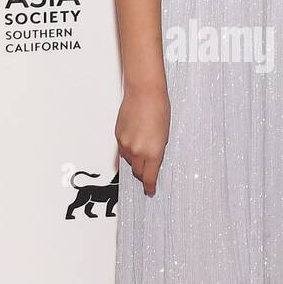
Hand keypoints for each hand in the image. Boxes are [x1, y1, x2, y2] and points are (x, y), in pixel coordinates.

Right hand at [115, 81, 170, 195]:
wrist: (144, 93)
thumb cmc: (159, 109)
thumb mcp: (164, 135)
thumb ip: (156, 151)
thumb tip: (151, 162)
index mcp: (153, 152)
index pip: (149, 177)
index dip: (149, 186)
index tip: (150, 191)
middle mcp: (137, 151)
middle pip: (137, 172)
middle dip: (142, 173)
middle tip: (147, 172)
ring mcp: (126, 144)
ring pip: (129, 161)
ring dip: (135, 160)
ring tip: (142, 146)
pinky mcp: (118, 137)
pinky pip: (122, 151)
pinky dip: (128, 150)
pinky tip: (134, 140)